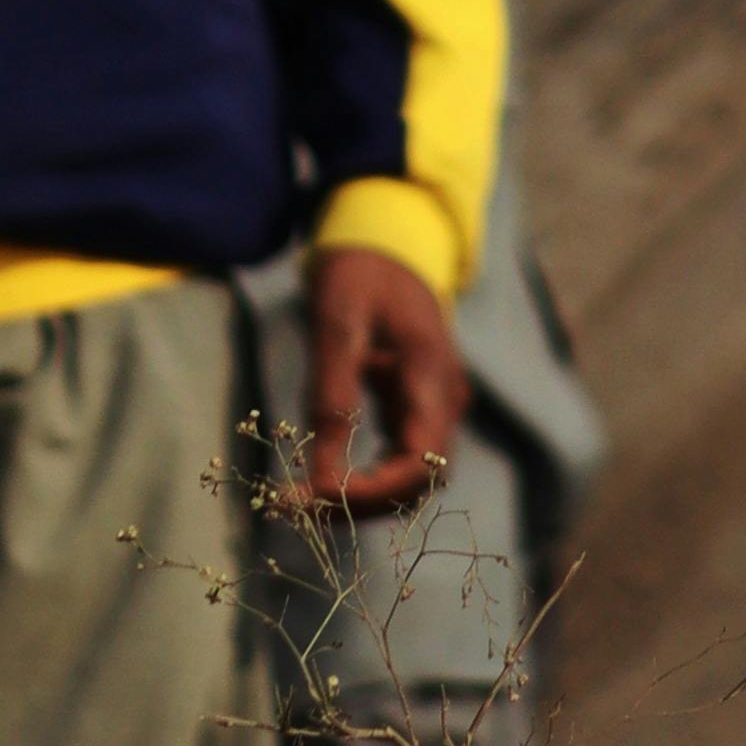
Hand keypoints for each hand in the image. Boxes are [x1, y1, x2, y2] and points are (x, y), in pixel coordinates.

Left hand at [294, 247, 467, 516]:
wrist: (386, 236)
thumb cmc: (359, 270)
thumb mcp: (336, 321)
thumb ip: (331, 395)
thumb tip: (321, 481)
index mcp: (432, 374)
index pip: (423, 463)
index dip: (377, 492)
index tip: (323, 498)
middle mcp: (446, 398)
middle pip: (420, 480)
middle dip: (364, 503)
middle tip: (299, 508)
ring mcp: (437, 403)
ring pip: (412, 474)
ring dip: (364, 496)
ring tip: (303, 500)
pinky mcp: (421, 405)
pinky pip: (402, 454)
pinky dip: (367, 474)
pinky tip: (324, 476)